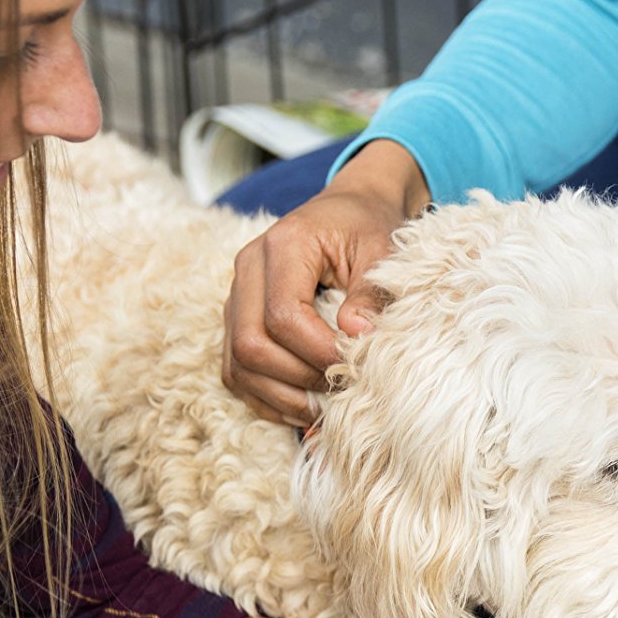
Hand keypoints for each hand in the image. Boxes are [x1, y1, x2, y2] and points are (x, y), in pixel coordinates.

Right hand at [223, 140, 428, 427]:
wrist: (346, 211)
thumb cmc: (366, 228)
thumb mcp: (381, 250)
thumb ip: (370, 292)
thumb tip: (355, 335)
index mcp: (282, 246)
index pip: (283, 314)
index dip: (318, 351)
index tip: (353, 364)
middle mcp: (248, 270)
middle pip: (250, 344)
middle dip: (297, 377)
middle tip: (338, 387)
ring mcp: (236, 296)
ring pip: (237, 364)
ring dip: (281, 396)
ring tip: (323, 406)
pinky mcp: (236, 319)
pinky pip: (235, 372)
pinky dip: (266, 398)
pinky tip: (302, 406)